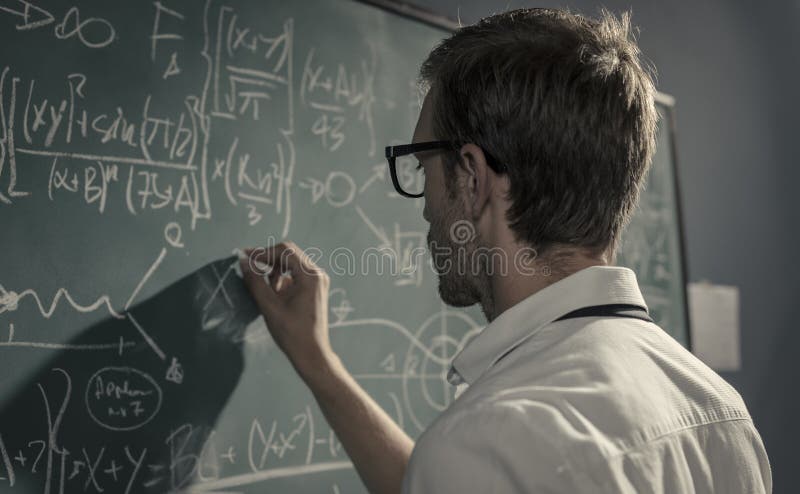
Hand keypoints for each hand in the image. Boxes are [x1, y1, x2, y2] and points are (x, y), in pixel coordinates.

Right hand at [240, 242, 334, 379]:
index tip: (245, 257)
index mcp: (310, 276)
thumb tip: (244, 262)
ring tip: (264, 288)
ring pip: (291, 264)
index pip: (285, 251)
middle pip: (289, 254)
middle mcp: (317, 274)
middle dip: (268, 259)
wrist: (312, 353)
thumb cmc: (292, 333)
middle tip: (249, 266)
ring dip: (274, 270)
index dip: (263, 252)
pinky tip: (274, 295)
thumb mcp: (269, 306)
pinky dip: (281, 279)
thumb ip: (255, 282)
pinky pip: (295, 275)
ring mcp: (317, 281)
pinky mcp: (314, 289)